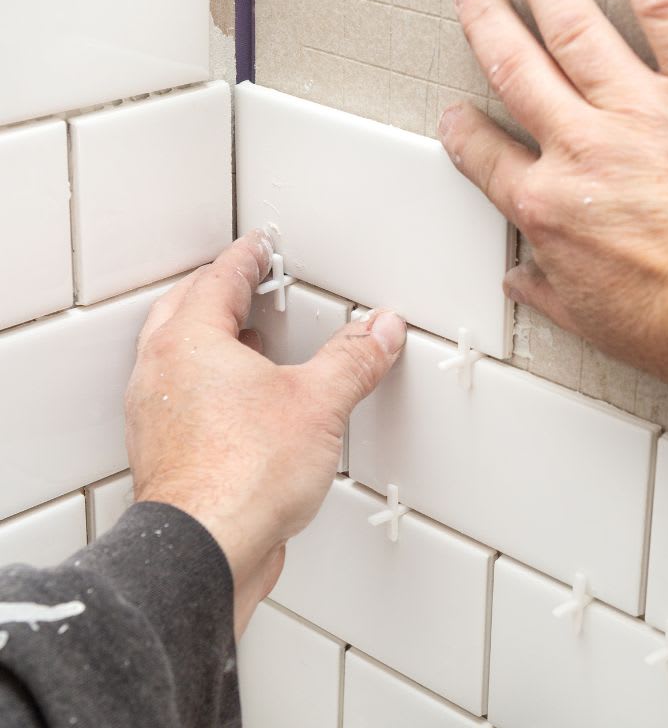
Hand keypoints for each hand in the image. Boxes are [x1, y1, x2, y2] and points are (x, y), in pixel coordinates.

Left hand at [125, 231, 405, 635]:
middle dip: (218, 291)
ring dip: (213, 337)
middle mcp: (163, 373)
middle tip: (245, 281)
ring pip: (179, 356)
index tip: (258, 246)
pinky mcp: (168, 452)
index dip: (244, 258)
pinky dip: (212, 382)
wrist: (204, 552)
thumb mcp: (318, 403)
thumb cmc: (239, 478)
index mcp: (189, 343)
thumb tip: (378, 331)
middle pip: (185, 310)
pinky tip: (245, 403)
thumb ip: (353, 359)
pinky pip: (186, 397)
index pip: (217, 280)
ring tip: (250, 337)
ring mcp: (159, 415)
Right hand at [438, 0, 667, 386]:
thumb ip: (548, 293)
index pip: (487, 157)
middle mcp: (582, 149)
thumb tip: (520, 281)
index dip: (464, 130)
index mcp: (551, 209)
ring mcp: (640, 110)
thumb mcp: (595, 324)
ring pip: (574, 27)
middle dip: (488, 24)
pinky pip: (666, 4)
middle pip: (517, 70)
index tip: (456, 113)